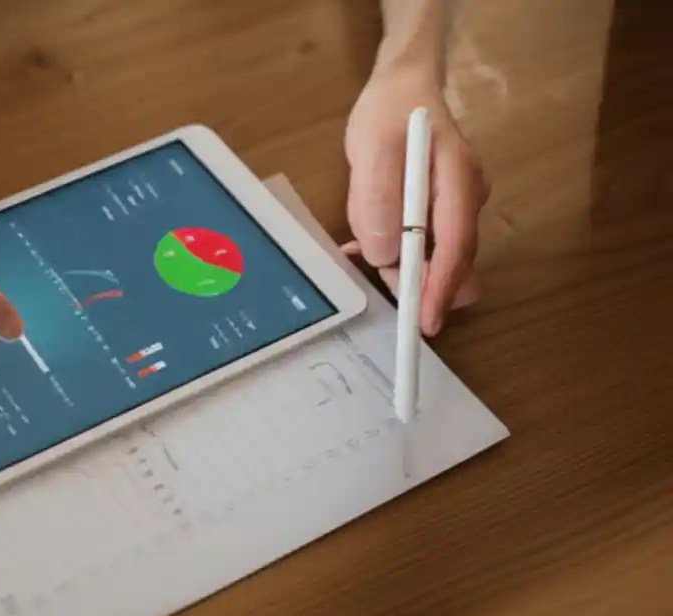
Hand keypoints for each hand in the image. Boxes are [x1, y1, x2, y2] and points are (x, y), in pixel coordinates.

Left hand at [344, 65, 487, 335]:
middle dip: (418, 281)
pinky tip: (363, 244)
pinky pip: (417, 240)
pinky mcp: (436, 207)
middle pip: (450, 258)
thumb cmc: (389, 111)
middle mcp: (464, 197)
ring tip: (360, 248)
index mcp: (458, 182)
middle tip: (382, 289)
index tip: (426, 323)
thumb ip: (379, 201)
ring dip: (396, 261)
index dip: (441, 288)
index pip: (456, 246)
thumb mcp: (374, 150)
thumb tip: (386, 254)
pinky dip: (391, 248)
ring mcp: (454, 203)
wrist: (402, 84)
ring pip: (429, 252)